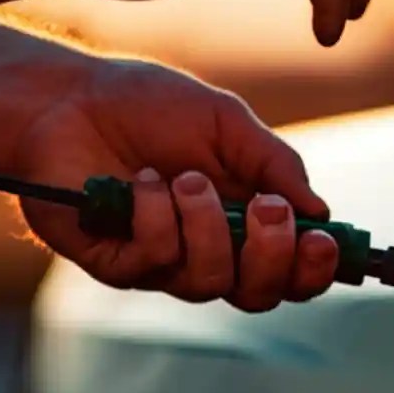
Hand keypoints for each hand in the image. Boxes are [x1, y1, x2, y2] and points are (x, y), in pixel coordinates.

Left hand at [15, 57, 339, 310]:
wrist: (70, 97)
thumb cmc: (147, 106)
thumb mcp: (226, 123)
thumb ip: (275, 165)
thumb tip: (320, 212)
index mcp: (242, 221)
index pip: (289, 270)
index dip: (313, 269)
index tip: (323, 241)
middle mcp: (206, 251)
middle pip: (259, 295)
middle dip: (272, 257)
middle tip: (266, 209)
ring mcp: (160, 262)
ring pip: (209, 282)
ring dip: (208, 227)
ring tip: (186, 178)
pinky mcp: (116, 262)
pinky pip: (155, 261)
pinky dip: (157, 216)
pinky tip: (142, 179)